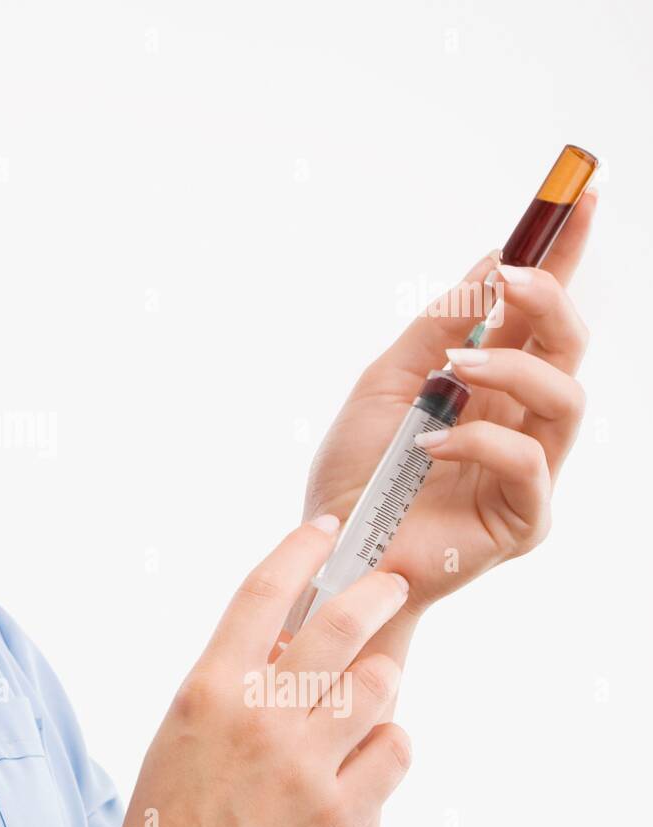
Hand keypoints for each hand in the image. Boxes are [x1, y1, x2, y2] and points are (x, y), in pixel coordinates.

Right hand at [108, 516, 412, 826]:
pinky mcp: (341, 813)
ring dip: (379, 674)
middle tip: (390, 584)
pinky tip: (371, 745)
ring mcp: (305, 765)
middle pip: (338, 625)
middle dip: (375, 592)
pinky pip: (395, 750)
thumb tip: (288, 639)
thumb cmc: (175, 806)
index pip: (263, 594)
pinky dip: (390, 741)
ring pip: (376, 684)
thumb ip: (234, 677)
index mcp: (211, 688)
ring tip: (369, 682)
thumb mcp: (188, 725)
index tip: (324, 531)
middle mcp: (260, 717)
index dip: (300, 550)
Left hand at [303, 191, 596, 613]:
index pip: (540, 311)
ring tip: (457, 367)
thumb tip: (490, 263)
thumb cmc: (359, 469)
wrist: (332, 546)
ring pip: (565, 398)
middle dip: (551, 296)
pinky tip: (432, 443)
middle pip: (568, 345)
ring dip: (513, 367)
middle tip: (512, 276)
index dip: (564, 254)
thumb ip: (440, 328)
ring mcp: (527, 467)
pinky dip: (479, 441)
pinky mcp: (524, 517)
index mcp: (492, 381)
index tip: (580, 194)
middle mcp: (519, 417)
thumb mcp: (389, 380)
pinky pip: (529, 464)